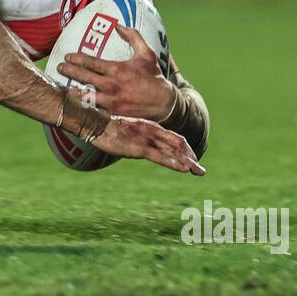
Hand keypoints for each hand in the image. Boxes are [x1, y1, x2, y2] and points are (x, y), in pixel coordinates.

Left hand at [56, 25, 175, 120]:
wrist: (164, 102)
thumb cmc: (153, 76)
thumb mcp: (146, 53)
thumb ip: (133, 36)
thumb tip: (119, 25)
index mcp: (117, 70)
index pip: (91, 63)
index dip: (76, 59)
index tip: (67, 57)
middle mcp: (111, 85)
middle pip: (84, 78)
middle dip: (69, 72)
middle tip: (58, 68)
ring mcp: (111, 102)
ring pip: (85, 96)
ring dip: (72, 91)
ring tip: (62, 88)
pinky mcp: (113, 114)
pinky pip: (94, 111)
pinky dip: (83, 107)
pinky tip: (74, 105)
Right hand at [91, 115, 205, 174]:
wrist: (96, 125)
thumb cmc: (110, 129)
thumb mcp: (129, 132)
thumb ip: (139, 136)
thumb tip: (142, 144)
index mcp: (151, 128)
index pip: (174, 138)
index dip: (186, 149)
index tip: (192, 160)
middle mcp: (153, 132)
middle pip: (178, 145)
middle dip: (190, 157)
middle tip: (200, 170)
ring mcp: (147, 140)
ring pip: (172, 152)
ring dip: (186, 162)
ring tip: (197, 170)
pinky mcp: (140, 148)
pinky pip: (160, 157)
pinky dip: (173, 163)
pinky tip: (183, 168)